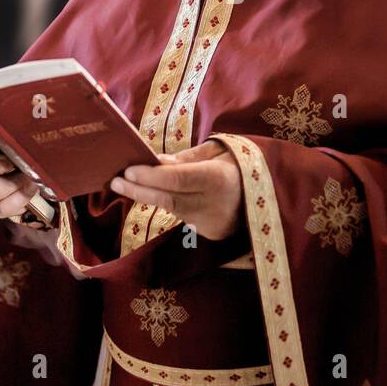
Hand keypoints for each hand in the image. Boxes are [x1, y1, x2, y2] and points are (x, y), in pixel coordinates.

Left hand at [110, 139, 242, 240]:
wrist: (271, 194)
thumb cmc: (239, 165)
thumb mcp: (218, 151)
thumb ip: (187, 158)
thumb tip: (157, 162)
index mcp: (220, 179)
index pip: (178, 180)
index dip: (151, 176)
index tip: (127, 170)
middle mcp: (216, 205)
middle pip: (169, 199)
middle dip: (139, 190)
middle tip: (114, 180)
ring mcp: (214, 223)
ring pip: (173, 210)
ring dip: (149, 196)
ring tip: (126, 183)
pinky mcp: (211, 234)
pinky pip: (183, 216)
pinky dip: (169, 204)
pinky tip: (154, 193)